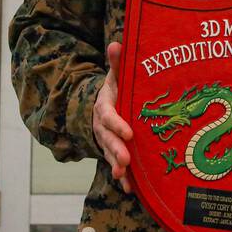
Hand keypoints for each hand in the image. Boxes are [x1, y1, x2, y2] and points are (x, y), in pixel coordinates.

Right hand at [93, 41, 133, 193]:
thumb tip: (117, 42)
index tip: (129, 133)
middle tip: (125, 161)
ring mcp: (107, 141)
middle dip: (116, 151)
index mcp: (104, 107)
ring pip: (111, 155)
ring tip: (123, 177)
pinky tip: (130, 189)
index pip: (108, 117)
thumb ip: (117, 62)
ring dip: (116, 166)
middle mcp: (103, 127)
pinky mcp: (115, 152)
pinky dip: (123, 179)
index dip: (117, 125)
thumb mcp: (116, 76)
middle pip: (108, 140)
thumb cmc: (116, 89)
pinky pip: (117, 166)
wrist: (101, 106)